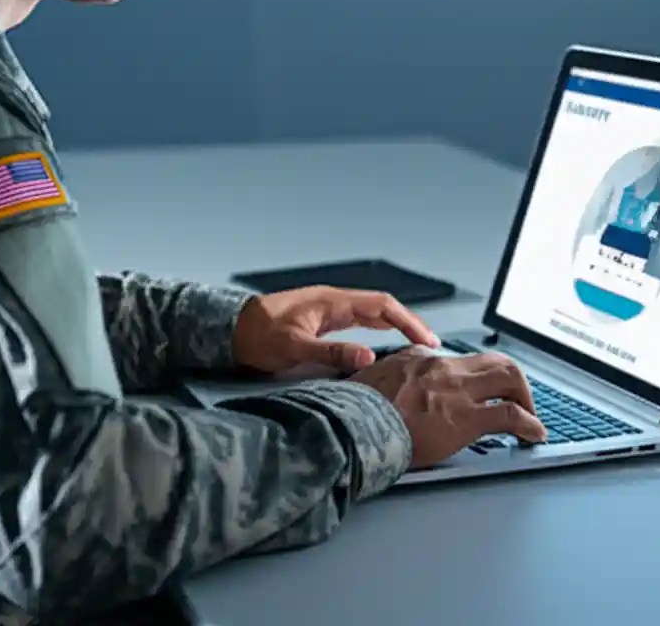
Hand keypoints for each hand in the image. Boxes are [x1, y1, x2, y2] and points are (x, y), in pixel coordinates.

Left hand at [233, 286, 439, 372]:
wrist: (230, 330)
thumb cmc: (258, 337)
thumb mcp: (294, 348)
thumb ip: (332, 352)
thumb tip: (370, 356)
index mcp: (333, 302)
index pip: (382, 306)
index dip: (409, 321)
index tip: (427, 340)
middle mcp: (335, 302)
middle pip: (382, 308)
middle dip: (408, 323)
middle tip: (429, 346)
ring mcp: (328, 310)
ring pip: (371, 314)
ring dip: (395, 326)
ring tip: (414, 346)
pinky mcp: (321, 321)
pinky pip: (358, 322)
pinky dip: (378, 330)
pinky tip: (382, 346)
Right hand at [349, 348, 548, 467]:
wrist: (351, 427)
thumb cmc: (353, 413)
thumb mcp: (367, 383)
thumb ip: (385, 381)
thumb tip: (383, 392)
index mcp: (418, 358)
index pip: (459, 360)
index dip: (476, 378)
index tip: (480, 390)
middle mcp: (443, 367)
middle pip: (495, 360)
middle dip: (513, 379)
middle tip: (517, 399)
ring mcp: (457, 391)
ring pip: (510, 377)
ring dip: (525, 397)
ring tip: (530, 416)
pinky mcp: (466, 418)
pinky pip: (510, 415)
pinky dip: (529, 424)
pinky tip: (534, 434)